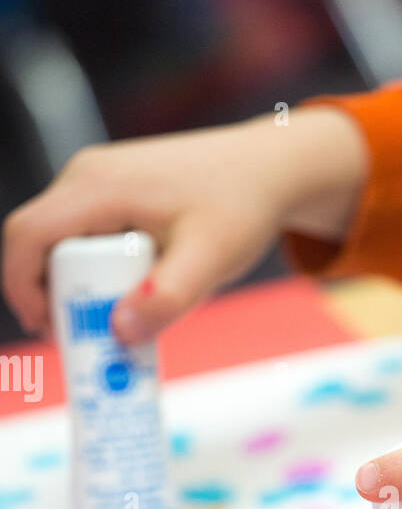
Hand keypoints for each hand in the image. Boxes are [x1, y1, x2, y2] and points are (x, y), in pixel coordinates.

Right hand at [2, 107, 366, 341]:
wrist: (270, 170)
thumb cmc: (242, 205)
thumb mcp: (210, 258)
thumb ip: (167, 297)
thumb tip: (121, 332)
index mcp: (97, 187)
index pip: (26, 236)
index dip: (23, 290)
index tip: (51, 333)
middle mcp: (87, 177)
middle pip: (41, 247)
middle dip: (60, 298)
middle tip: (96, 338)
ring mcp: (97, 182)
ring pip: (64, 246)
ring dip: (84, 288)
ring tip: (129, 316)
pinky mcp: (112, 193)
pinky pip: (86, 239)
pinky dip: (102, 273)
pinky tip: (140, 290)